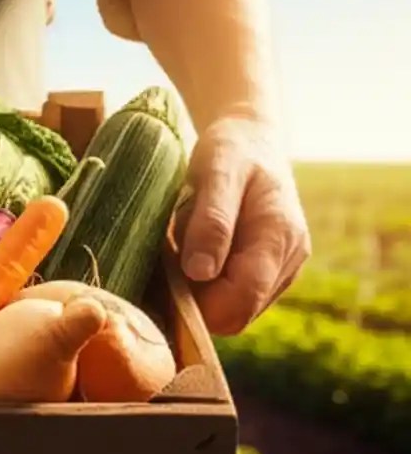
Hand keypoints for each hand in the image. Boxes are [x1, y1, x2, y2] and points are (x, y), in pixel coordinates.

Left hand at [174, 115, 311, 334]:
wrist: (251, 139)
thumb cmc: (231, 151)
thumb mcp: (216, 174)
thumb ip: (211, 222)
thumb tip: (199, 272)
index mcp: (279, 238)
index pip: (241, 300)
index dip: (199, 305)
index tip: (164, 283)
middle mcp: (288, 261)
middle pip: (236, 314)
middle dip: (197, 302)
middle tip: (167, 265)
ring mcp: (282, 270)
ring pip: (234, 311)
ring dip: (201, 295)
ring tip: (181, 254)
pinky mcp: (269, 273)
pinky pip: (235, 299)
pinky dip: (208, 288)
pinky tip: (192, 258)